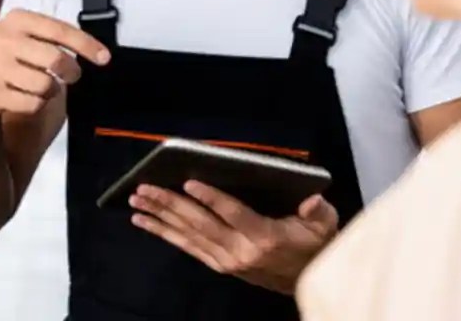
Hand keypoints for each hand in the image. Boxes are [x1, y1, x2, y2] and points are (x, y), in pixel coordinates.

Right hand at [0, 9, 110, 118]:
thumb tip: (96, 51)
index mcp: (17, 20)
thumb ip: (55, 37)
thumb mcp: (26, 34)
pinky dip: (36, 104)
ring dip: (50, 90)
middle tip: (71, 75)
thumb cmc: (10, 55)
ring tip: (39, 84)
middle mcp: (5, 40)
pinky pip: (33, 103)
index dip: (86, 44)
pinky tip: (24, 95)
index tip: (105, 57)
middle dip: (71, 72)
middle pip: (56, 60)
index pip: (60, 30)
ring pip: (46, 85)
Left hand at [129, 181, 338, 295]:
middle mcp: (241, 250)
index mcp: (265, 237)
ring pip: (188, 236)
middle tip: (145, 188)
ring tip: (136, 202)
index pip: (234, 214)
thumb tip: (312, 199)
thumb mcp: (324, 225)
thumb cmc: (315, 244)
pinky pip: (187, 247)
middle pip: (200, 224)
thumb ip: (318, 211)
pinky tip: (145, 222)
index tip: (189, 181)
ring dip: (160, 217)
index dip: (212, 198)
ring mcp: (227, 260)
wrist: (307, 280)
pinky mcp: (219, 265)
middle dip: (170, 204)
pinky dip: (164, 234)